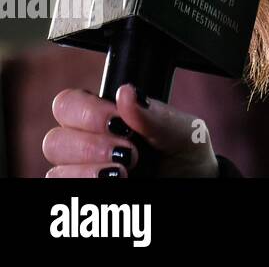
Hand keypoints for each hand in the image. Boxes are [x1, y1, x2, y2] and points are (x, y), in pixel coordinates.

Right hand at [43, 83, 219, 177]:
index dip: (86, 111)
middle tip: (129, 152)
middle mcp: (87, 143)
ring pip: (56, 169)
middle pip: (55, 139)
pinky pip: (62, 189)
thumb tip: (126, 92)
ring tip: (125, 172)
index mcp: (106, 117)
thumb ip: (156, 115)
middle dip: (89, 145)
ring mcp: (83, 172)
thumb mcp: (183, 130)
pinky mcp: (84, 193)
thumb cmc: (187, 153)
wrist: (197, 185)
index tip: (119, 122)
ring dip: (88, 170)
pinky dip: (86, 184)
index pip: (69, 104)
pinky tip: (116, 183)